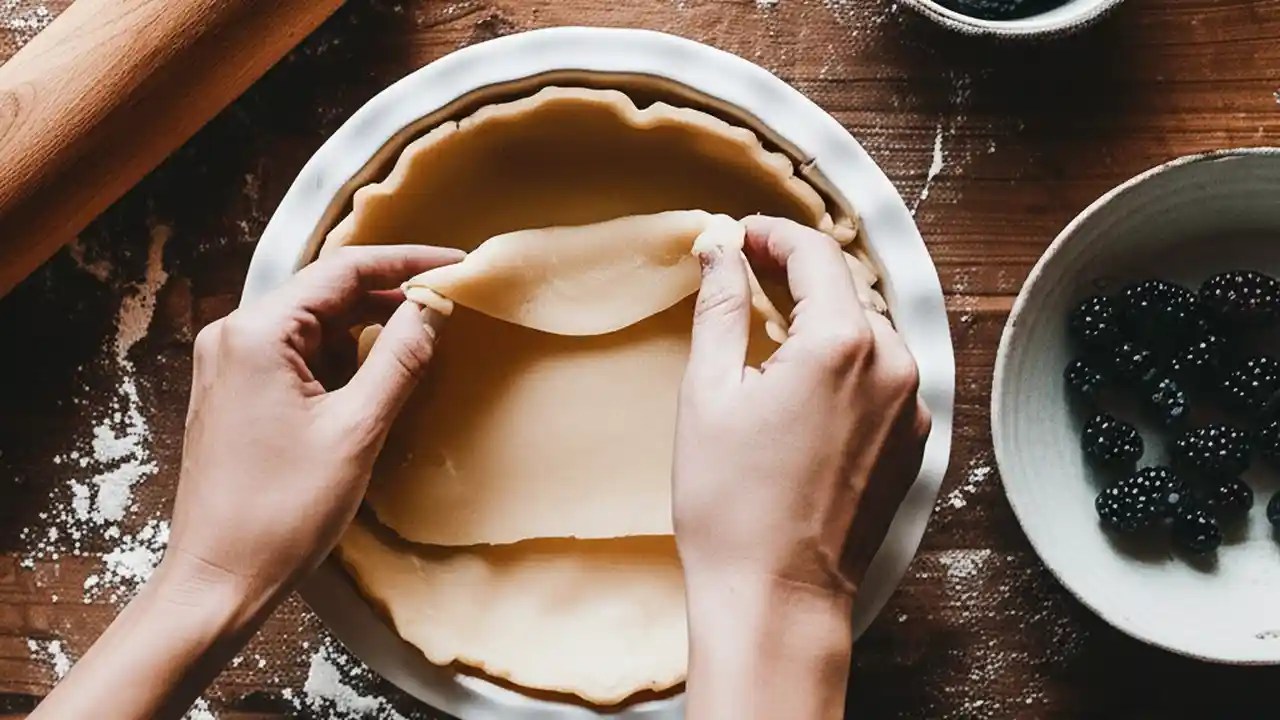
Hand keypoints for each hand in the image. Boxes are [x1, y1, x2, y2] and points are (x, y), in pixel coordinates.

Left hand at [31, 244, 461, 719]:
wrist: (218, 580)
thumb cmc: (281, 512)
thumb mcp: (357, 431)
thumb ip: (399, 359)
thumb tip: (432, 308)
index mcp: (256, 334)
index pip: (343, 271)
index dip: (407, 263)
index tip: (457, 264)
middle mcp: (233, 336)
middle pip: (326, 292)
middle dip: (389, 295)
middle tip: (448, 303)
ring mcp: (228, 364)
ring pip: (313, 324)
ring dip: (366, 329)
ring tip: (421, 341)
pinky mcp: (234, 392)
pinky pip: (297, 354)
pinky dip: (340, 358)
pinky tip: (376, 376)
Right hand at [674, 216, 928, 719]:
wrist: (776, 597)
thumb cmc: (732, 505)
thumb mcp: (708, 392)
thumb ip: (719, 306)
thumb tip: (718, 248)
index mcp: (843, 344)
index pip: (815, 255)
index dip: (772, 235)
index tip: (739, 237)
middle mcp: (893, 367)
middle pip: (846, 290)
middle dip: (795, 276)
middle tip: (743, 276)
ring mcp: (912, 409)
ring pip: (867, 333)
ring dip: (822, 319)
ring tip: (767, 332)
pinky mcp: (913, 444)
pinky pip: (882, 377)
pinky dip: (845, 364)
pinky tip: (801, 387)